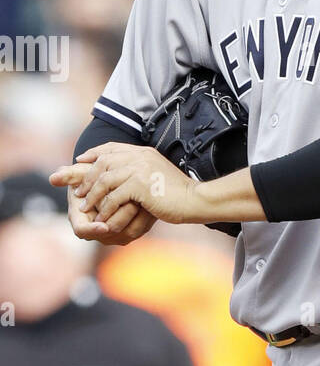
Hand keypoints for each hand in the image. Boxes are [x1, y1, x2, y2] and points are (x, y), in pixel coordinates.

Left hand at [51, 143, 196, 228]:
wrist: (195, 200)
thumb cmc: (178, 193)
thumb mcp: (158, 174)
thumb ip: (141, 170)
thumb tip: (126, 176)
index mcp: (143, 152)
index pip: (111, 147)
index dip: (93, 153)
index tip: (81, 161)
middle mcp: (139, 156)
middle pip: (103, 162)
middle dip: (86, 177)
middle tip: (78, 192)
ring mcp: (139, 169)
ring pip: (104, 180)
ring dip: (92, 195)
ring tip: (86, 207)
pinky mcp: (139, 185)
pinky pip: (114, 197)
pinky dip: (106, 209)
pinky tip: (102, 218)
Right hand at [59, 183, 157, 244]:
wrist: (110, 182)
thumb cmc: (91, 177)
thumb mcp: (82, 174)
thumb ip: (69, 175)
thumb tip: (53, 177)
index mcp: (81, 220)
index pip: (83, 232)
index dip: (93, 230)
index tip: (104, 225)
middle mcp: (97, 231)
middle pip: (109, 233)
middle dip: (119, 219)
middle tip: (131, 206)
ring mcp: (114, 233)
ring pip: (127, 233)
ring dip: (135, 218)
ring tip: (142, 203)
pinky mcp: (131, 230)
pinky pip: (139, 228)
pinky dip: (145, 218)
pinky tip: (151, 206)